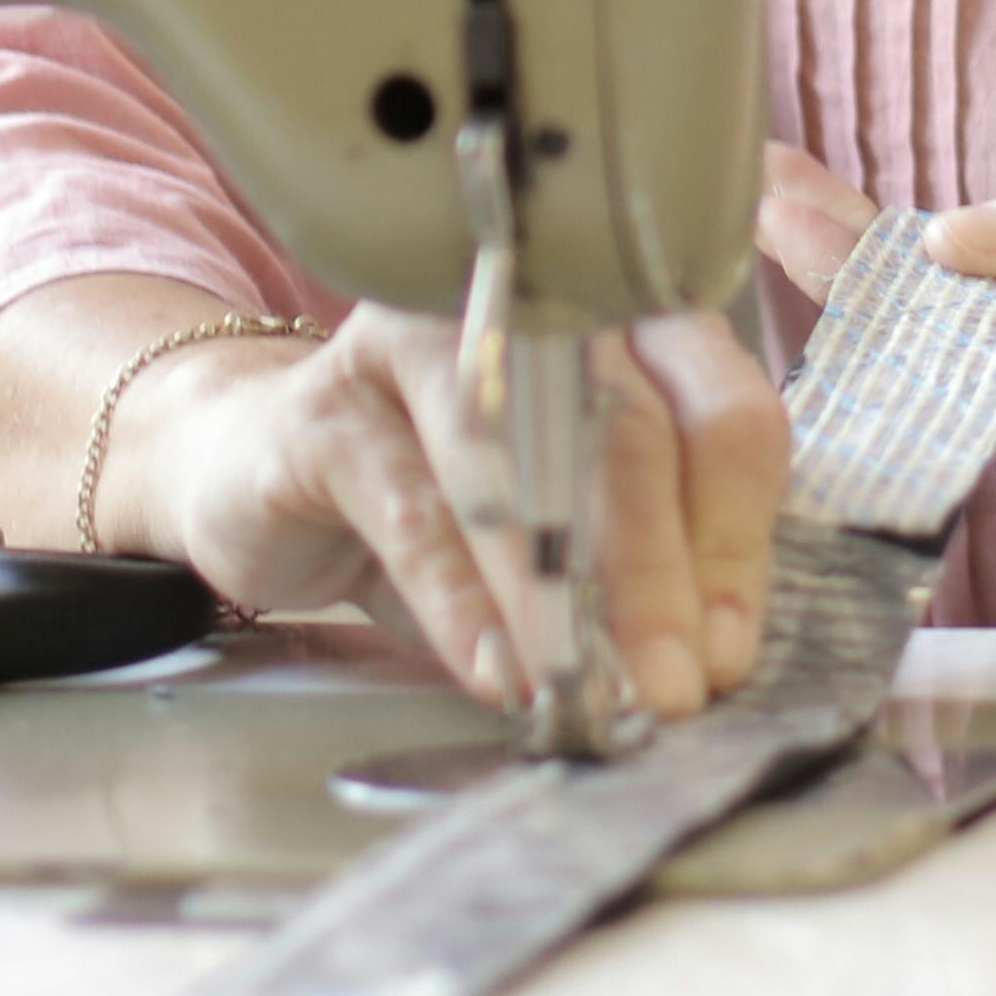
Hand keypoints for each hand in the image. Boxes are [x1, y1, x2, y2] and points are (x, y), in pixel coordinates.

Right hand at [108, 301, 783, 718]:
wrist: (260, 475)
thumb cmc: (438, 504)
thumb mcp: (560, 537)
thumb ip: (635, 577)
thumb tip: (707, 667)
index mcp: (619, 323)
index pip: (716, 412)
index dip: (734, 535)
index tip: (730, 650)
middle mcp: (529, 309)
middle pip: (628, 431)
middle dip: (663, 573)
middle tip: (677, 685)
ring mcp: (421, 343)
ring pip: (523, 459)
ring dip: (563, 588)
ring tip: (591, 686)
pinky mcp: (329, 406)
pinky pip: (415, 510)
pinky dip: (461, 602)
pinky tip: (494, 669)